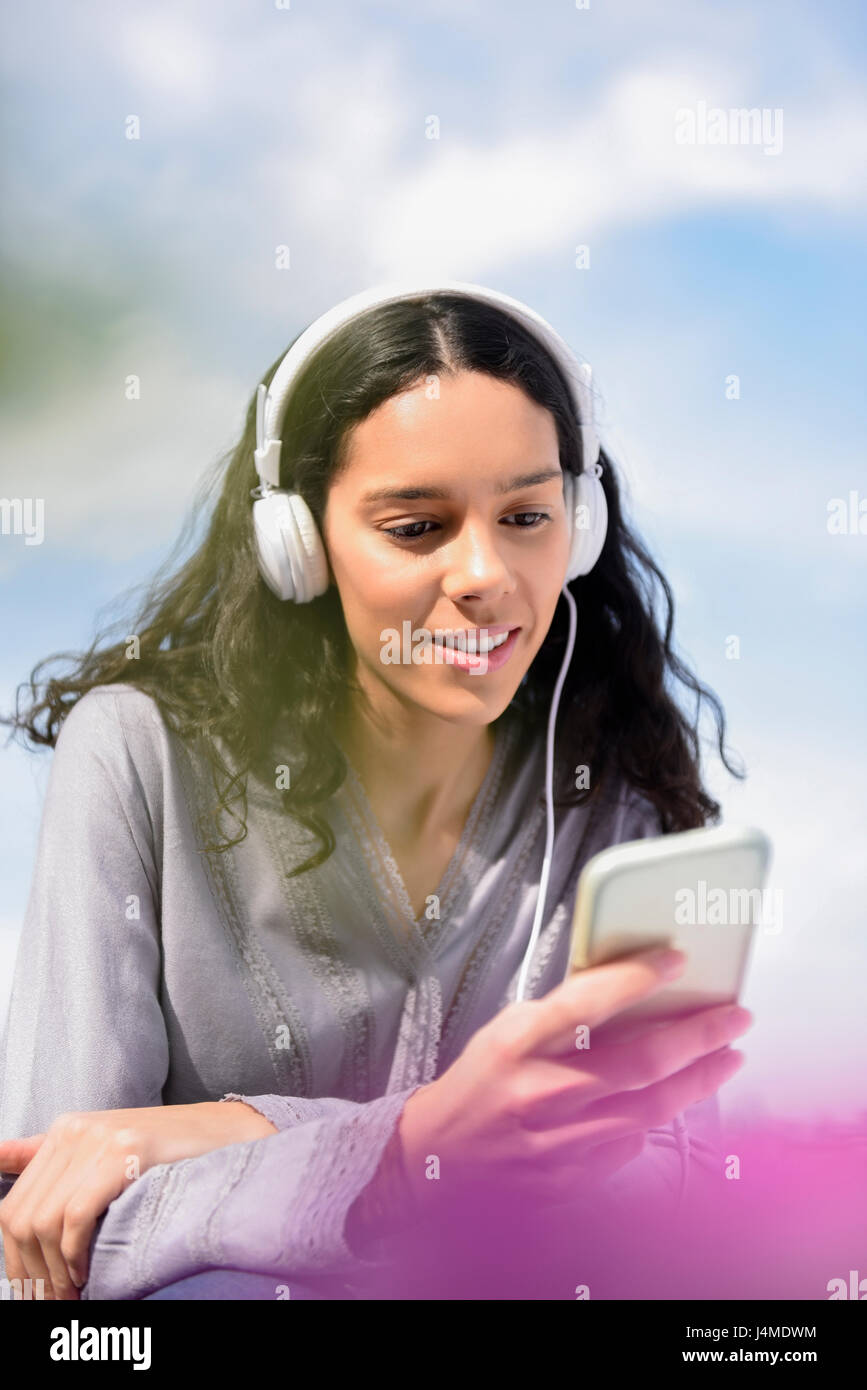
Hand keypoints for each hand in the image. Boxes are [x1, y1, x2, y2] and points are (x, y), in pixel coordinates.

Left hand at [0, 1100, 275, 1299]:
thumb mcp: (100, 1152)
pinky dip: (74, 1253)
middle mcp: (73, 1131)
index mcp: (62, 1131)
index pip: (11, 1207)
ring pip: (44, 1221)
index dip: (17, 1259)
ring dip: (54, 1270)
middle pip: (20, 1218)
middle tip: (54, 1300)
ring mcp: (98, 1138)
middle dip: (32, 1271)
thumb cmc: (164, 1154)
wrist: (225, 1134)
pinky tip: (88, 1270)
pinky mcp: (125, 1151)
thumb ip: (47, 1157)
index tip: (34, 1290)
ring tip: (74, 1290)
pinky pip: (75, 1215)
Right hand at [396, 946, 750, 1213]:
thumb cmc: (477, 1085)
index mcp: (515, 1044)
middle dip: (699, 1035)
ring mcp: (557, 1143)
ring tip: (729, 1056)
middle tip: (735, 1016)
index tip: (678, 960)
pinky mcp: (571, 1180)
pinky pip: (631, 1145)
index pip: (587, 1001)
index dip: (638, 978)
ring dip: (701, 1079)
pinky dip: (657, 1118)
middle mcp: (538, 1093)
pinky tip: (673, 1099)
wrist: (434, 1161)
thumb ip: (562, 1015)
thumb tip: (633, 990)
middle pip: (639, 1062)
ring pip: (651, 1109)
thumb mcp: (506, 1031)